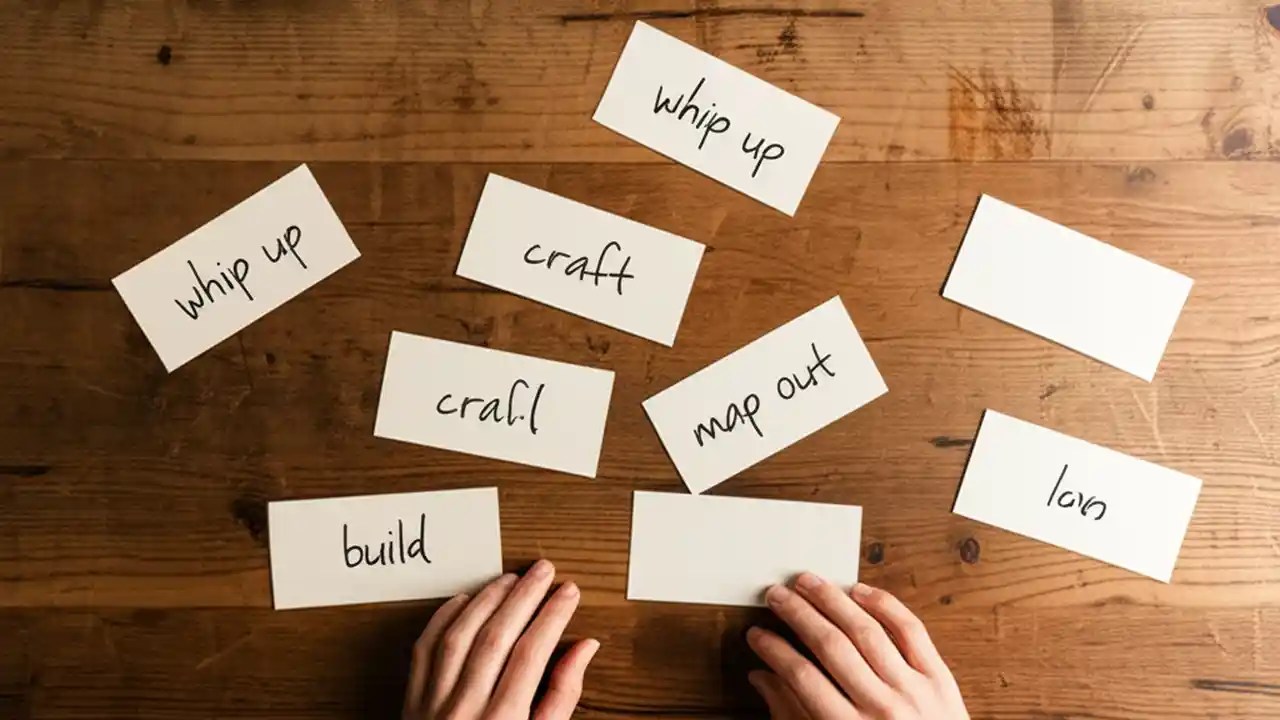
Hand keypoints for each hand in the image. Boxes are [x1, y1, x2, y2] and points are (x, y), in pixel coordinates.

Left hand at [403, 560, 599, 719]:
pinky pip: (423, 649)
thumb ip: (562, 697)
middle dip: (524, 596)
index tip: (569, 593)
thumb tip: (585, 647)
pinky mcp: (411, 703)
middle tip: (545, 571)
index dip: (553, 616)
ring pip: (458, 636)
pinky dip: (443, 619)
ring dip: (486, 599)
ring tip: (511, 578)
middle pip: (496, 637)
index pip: (532, 654)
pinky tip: (464, 600)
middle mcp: (465, 711)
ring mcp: (432, 706)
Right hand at [747, 575, 967, 719]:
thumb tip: (764, 678)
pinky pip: (911, 631)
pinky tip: (859, 591)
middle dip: (797, 615)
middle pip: (831, 646)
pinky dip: (885, 605)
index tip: (758, 634)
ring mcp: (914, 691)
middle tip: (776, 596)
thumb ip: (794, 717)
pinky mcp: (940, 679)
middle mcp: (882, 709)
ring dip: (832, 600)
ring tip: (808, 582)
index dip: (774, 650)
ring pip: (866, 631)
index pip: (802, 677)